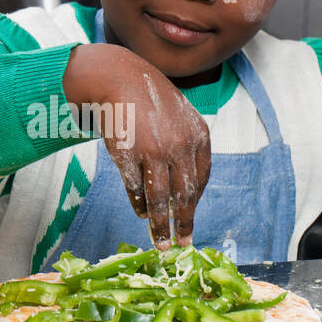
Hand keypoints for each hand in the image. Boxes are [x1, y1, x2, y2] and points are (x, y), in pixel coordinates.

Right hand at [63, 45, 211, 248]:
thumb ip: (187, 149)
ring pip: (159, 198)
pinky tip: (140, 212)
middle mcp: (180, 146)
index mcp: (198, 136)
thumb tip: (186, 192)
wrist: (120, 78)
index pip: (201, 180)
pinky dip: (138, 204)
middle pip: (185, 195)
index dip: (194, 204)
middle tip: (182, 243)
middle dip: (183, 223)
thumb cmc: (150, 101)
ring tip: (160, 242)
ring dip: (160, 225)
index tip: (189, 221)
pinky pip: (135, 188)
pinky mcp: (128, 155)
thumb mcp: (180, 119)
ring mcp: (154, 151)